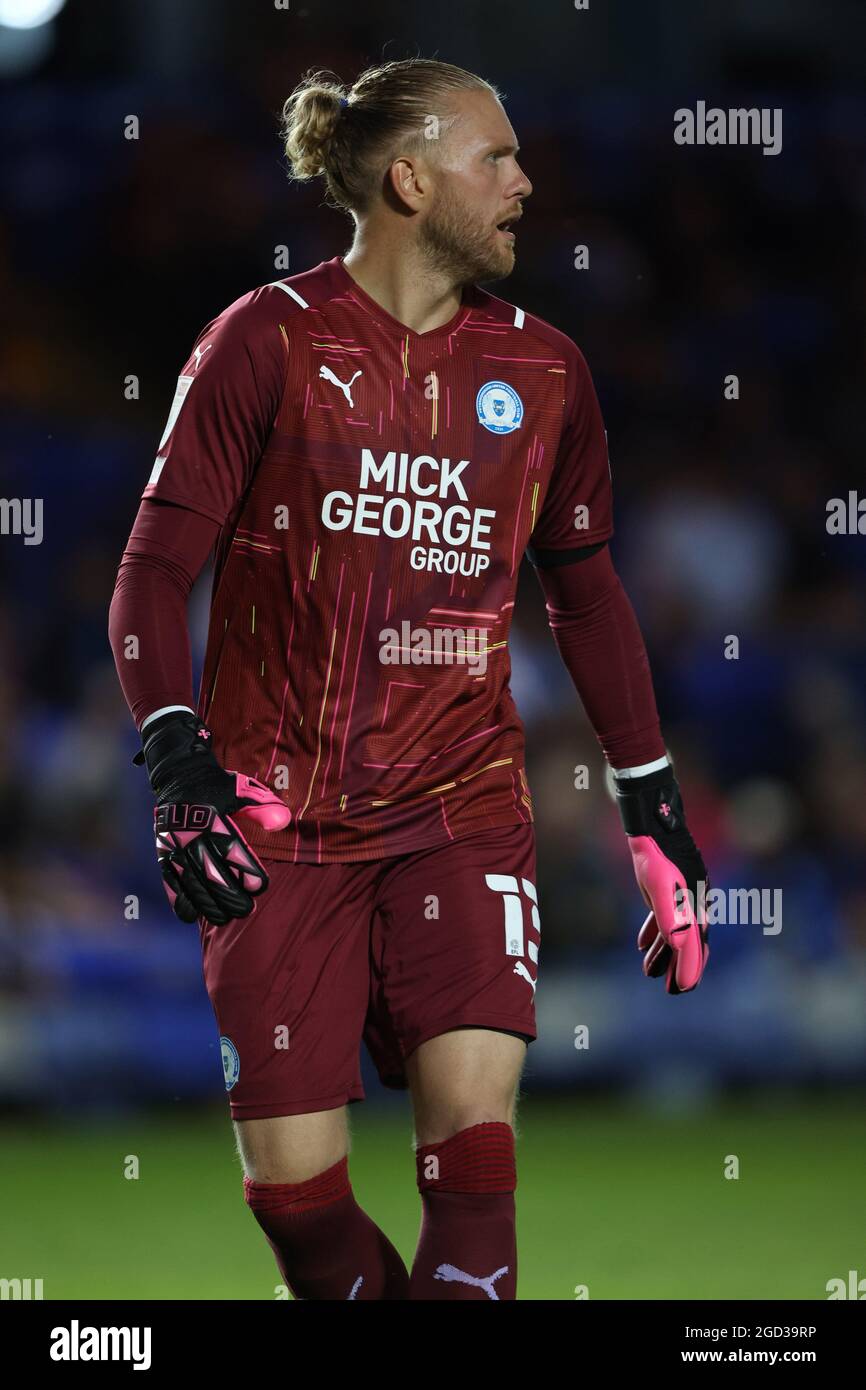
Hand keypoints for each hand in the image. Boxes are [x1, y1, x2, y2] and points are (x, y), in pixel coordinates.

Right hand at [136, 711, 290, 925]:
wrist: (179, 774)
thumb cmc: (217, 786)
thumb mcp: (242, 789)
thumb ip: (262, 807)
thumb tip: (282, 822)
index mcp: (212, 818)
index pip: (231, 850)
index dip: (245, 870)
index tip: (259, 886)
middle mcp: (191, 834)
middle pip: (211, 872)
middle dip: (229, 895)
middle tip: (247, 909)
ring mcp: (175, 845)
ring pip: (190, 882)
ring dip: (207, 903)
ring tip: (224, 917)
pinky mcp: (163, 853)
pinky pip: (169, 880)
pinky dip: (178, 899)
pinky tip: (190, 915)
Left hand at [613, 765, 709, 993]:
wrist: (653, 822)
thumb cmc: (655, 855)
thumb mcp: (658, 888)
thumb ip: (669, 917)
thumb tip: (680, 946)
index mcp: (695, 906)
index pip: (694, 947)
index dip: (688, 970)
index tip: (680, 991)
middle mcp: (695, 902)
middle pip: (689, 942)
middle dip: (679, 966)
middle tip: (671, 991)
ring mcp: (684, 894)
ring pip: (676, 931)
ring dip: (664, 952)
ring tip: (648, 971)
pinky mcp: (671, 886)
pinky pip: (665, 915)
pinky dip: (655, 931)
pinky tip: (642, 943)